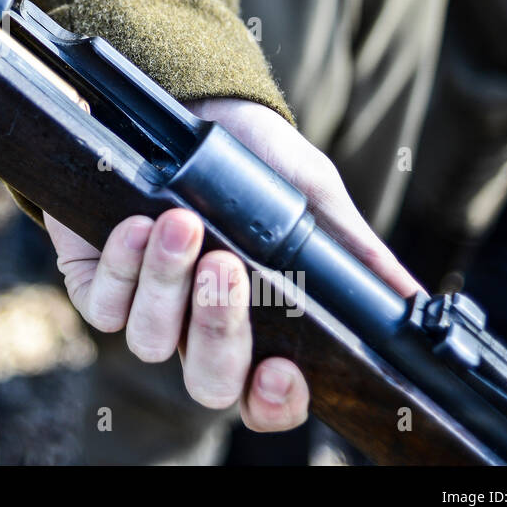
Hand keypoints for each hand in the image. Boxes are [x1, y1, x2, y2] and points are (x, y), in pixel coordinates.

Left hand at [44, 97, 420, 431]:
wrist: (183, 104)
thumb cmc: (252, 158)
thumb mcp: (308, 193)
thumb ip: (350, 250)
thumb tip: (409, 300)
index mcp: (254, 324)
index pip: (262, 399)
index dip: (272, 402)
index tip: (282, 369)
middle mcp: (196, 329)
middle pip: (209, 381)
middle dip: (218, 330)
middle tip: (226, 268)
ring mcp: (144, 309)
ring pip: (151, 341)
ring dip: (168, 283)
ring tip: (181, 223)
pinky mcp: (96, 282)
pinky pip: (104, 305)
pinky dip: (123, 264)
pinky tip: (138, 221)